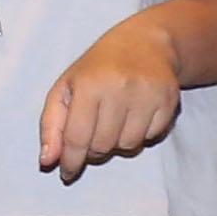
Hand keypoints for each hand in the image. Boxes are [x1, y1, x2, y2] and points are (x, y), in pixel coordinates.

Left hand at [39, 16, 182, 181]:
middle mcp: (120, 87)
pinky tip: (135, 116)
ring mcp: (147, 94)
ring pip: (128, 146)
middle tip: (93, 136)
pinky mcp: (169, 100)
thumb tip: (47, 161)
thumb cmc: (98, 68)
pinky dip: (140, 135)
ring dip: (118, 143)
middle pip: (102, 145)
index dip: (70, 161)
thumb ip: (51, 125)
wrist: (145, 42)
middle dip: (94, 150)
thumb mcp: (66, 88)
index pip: (76, 137)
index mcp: (89, 83)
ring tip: (115, 123)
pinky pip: (151, 138)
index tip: (67, 173)